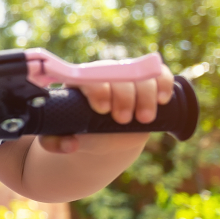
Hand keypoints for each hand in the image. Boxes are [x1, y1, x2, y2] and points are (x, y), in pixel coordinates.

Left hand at [38, 64, 174, 154]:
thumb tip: (70, 145)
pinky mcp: (147, 83)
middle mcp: (105, 74)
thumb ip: (55, 142)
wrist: (105, 135)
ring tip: (144, 118)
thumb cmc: (81, 132)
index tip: (102, 110)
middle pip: (117, 74)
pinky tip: (164, 100)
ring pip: (140, 75)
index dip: (98, 90)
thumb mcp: (64, 136)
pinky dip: (164, 83)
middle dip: (123, 96)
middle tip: (123, 120)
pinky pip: (160, 74)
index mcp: (80, 82)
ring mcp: (128, 76)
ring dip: (145, 95)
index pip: (88, 77)